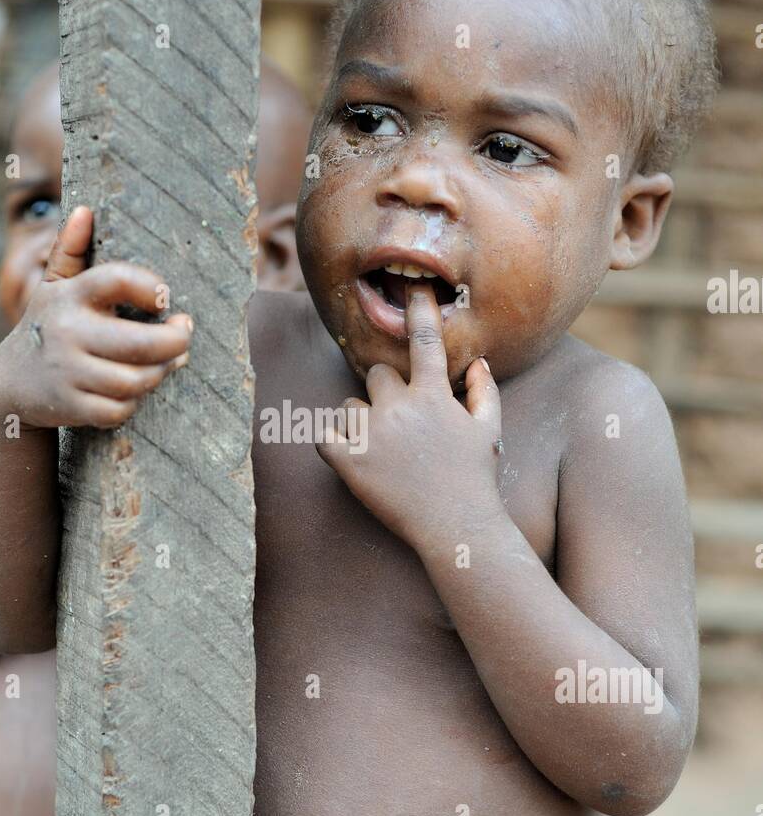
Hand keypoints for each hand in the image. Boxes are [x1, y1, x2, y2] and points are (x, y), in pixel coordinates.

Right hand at [0, 206, 192, 428]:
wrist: (8, 386)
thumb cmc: (47, 327)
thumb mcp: (53, 288)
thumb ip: (69, 251)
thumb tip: (84, 211)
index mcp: (69, 294)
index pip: (119, 280)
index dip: (152, 288)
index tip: (167, 299)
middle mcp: (68, 331)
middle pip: (143, 343)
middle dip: (176, 342)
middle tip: (184, 335)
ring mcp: (69, 371)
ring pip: (137, 380)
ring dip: (158, 374)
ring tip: (164, 364)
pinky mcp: (71, 405)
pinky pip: (120, 409)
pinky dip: (132, 403)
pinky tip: (133, 390)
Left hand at [316, 283, 503, 550]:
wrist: (456, 526)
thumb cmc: (475, 478)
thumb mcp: (489, 431)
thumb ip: (485, 392)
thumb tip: (479, 363)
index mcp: (434, 395)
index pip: (423, 342)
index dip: (418, 312)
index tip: (413, 289)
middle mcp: (401, 406)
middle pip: (375, 375)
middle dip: (383, 393)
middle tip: (398, 425)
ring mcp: (373, 432)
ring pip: (349, 407)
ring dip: (359, 422)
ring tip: (383, 454)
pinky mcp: (350, 459)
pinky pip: (324, 435)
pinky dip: (334, 444)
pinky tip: (353, 459)